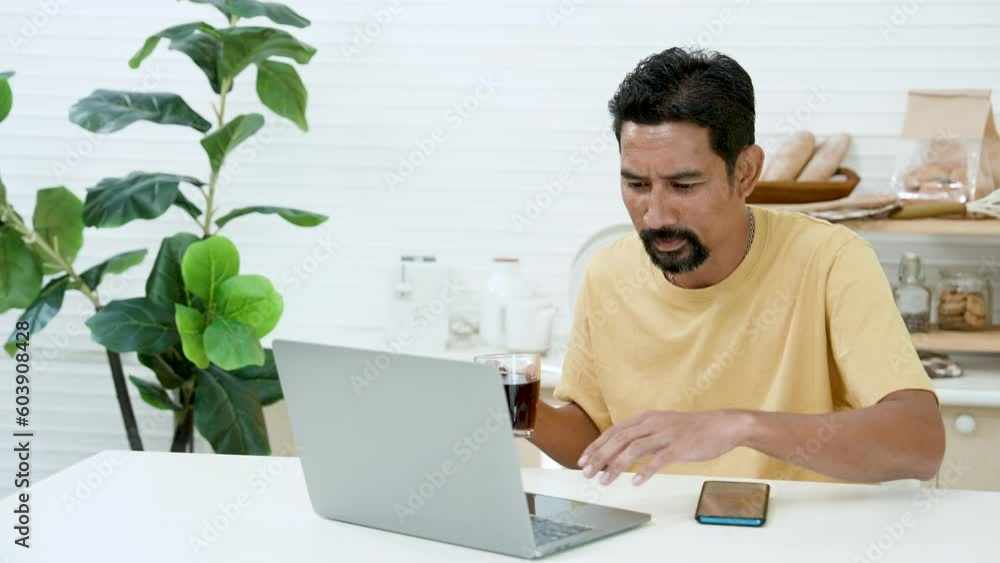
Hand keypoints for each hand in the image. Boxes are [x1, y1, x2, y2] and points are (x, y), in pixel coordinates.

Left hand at [578, 409, 751, 485]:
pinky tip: (635, 482)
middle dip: (599, 457)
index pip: (614, 431)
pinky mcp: (680, 447)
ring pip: (634, 449)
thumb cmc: (693, 429)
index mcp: (646, 418)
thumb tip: (622, 449)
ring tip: (604, 482)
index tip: (583, 460)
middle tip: (586, 473)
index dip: (596, 445)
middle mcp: (653, 423)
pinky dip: (644, 471)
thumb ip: (644, 435)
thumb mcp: (663, 426)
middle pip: (619, 440)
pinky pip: (658, 459)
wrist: (723, 425)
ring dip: (616, 466)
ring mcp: (666, 434)